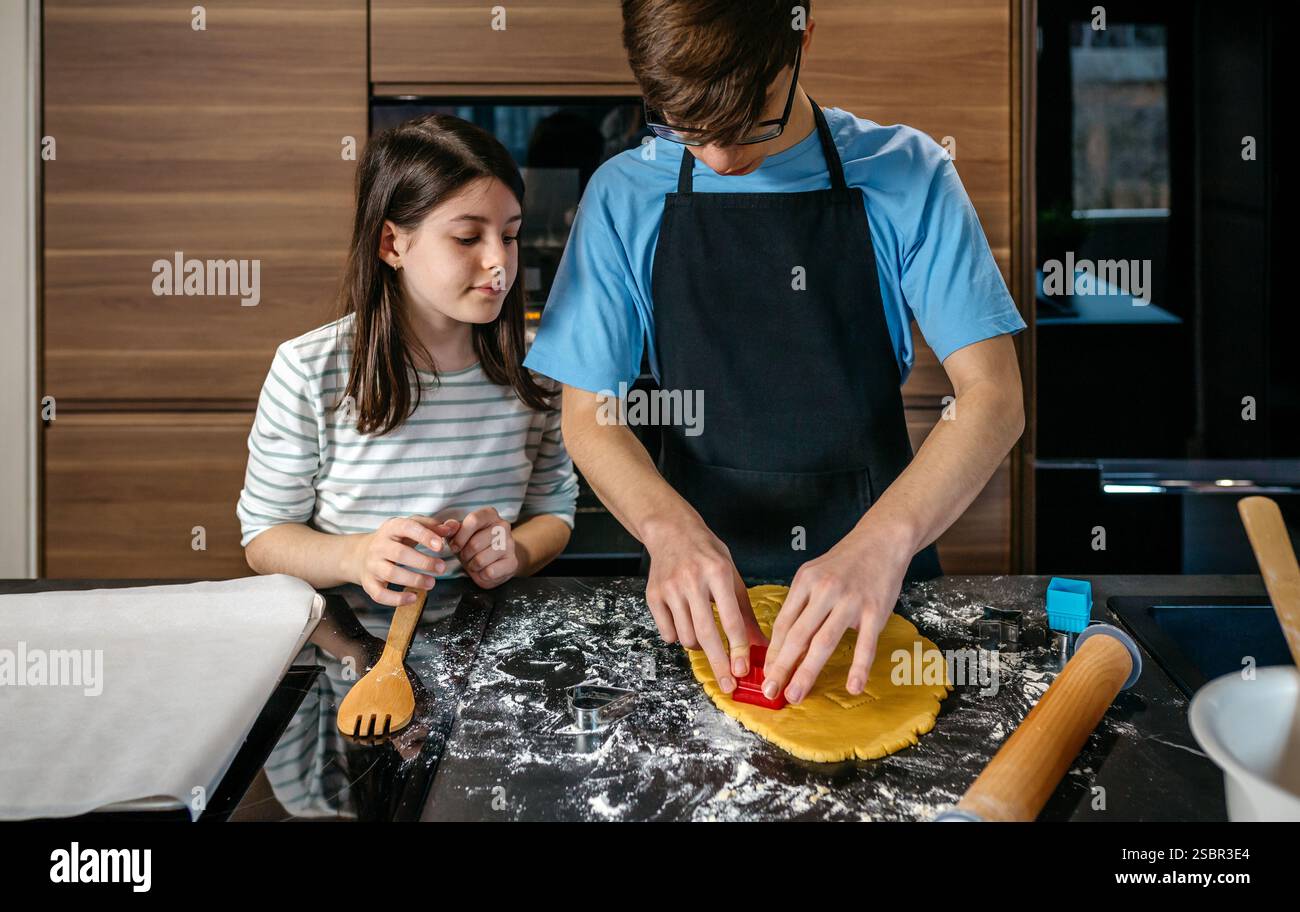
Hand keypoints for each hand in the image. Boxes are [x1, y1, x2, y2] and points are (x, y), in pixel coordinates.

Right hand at [348, 515, 454, 606]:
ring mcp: (372, 565)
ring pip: (391, 574)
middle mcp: (379, 546)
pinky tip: (413, 598)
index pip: (407, 528)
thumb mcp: (410, 527)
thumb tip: (452, 528)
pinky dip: (396, 599)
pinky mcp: (369, 583)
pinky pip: (380, 594)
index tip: (440, 546)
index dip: (424, 536)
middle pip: (400, 554)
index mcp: (391, 528)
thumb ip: (432, 526)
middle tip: (442, 568)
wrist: (361, 554)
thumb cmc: (394, 539)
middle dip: (423, 562)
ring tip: (431, 583)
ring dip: (413, 580)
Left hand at [448, 507, 518, 588]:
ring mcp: (510, 544)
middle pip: (475, 543)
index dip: (460, 536)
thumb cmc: (474, 543)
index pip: (474, 520)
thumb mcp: (461, 534)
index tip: (454, 546)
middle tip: (466, 556)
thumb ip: (452, 529)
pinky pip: (489, 572)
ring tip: (475, 563)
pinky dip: (482, 575)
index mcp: (490, 514)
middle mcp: (503, 526)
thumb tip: (448, 526)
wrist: (496, 560)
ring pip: (481, 560)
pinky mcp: (513, 563)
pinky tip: (484, 570)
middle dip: (465, 555)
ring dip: (472, 565)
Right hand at [644, 517, 766, 693]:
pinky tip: (685, 624)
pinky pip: (667, 632)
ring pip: (686, 637)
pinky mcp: (653, 595)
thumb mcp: (732, 575)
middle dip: (719, 664)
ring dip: (699, 647)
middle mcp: (692, 580)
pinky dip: (678, 637)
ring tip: (706, 638)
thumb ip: (745, 611)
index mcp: (718, 573)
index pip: (731, 619)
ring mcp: (670, 588)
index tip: (744, 669)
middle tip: (729, 684)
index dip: (738, 648)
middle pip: (707, 634)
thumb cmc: (707, 553)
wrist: (671, 531)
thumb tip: (759, 645)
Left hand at [762, 522, 913, 703]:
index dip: (773, 651)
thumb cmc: (845, 563)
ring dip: (807, 672)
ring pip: (824, 642)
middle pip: (798, 635)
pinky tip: (853, 687)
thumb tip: (784, 642)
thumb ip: (801, 604)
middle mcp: (825, 591)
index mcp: (805, 582)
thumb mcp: (815, 574)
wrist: (881, 540)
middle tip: (770, 691)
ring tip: (795, 694)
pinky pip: (865, 644)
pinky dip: (858, 667)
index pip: (783, 623)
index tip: (765, 673)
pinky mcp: (875, 611)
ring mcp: (850, 601)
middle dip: (781, 667)